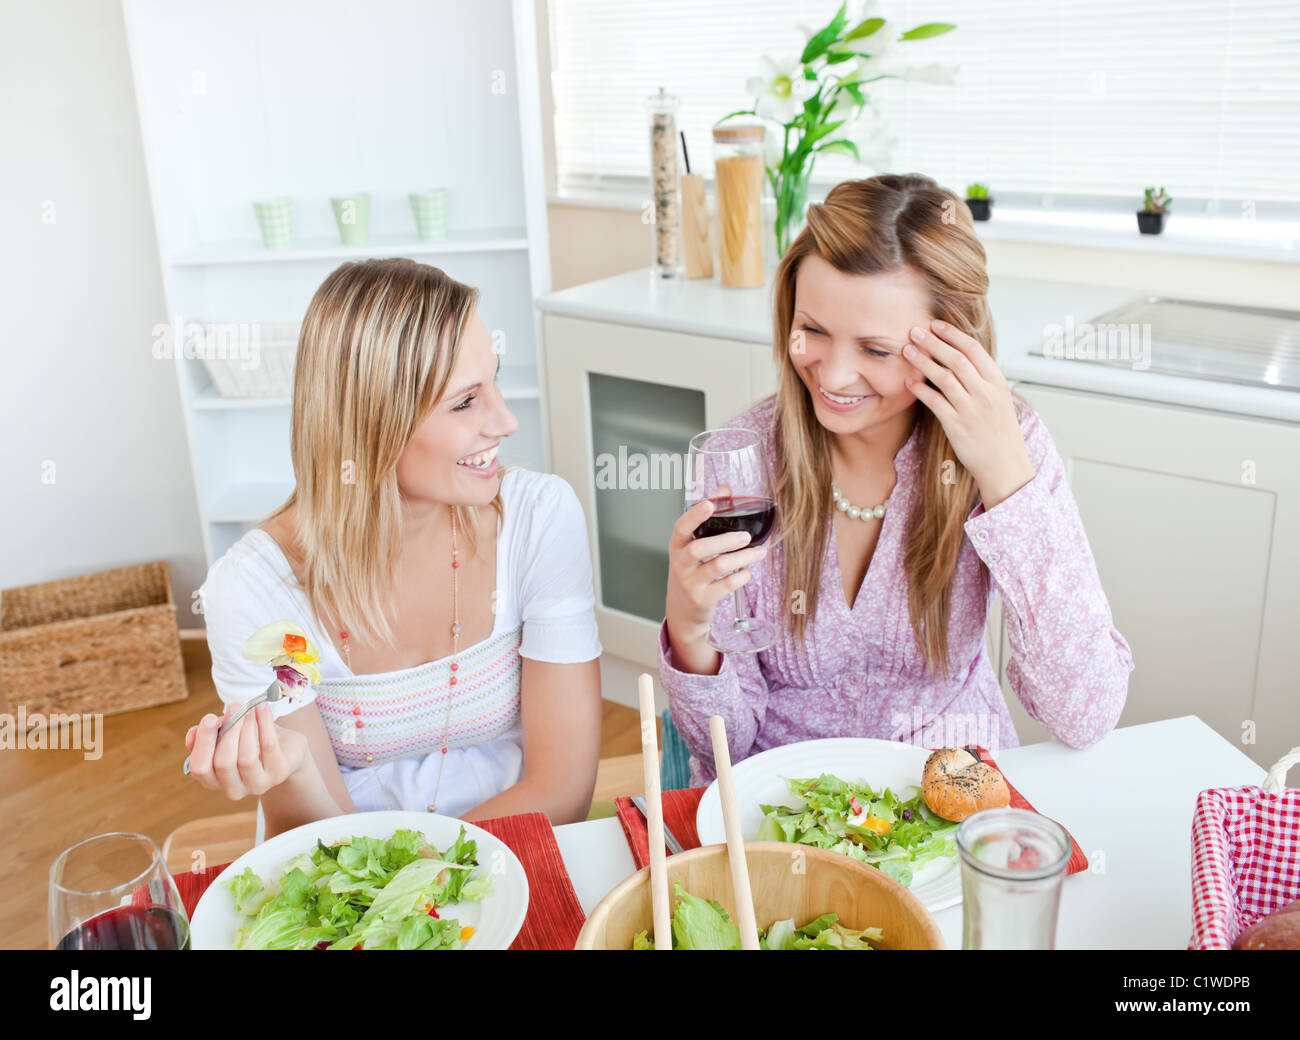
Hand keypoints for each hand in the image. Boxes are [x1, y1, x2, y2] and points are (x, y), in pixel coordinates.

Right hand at [185, 699, 308, 799]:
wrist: (284, 749)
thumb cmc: (248, 740)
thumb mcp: (224, 736)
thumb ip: (207, 735)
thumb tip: (194, 733)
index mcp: (213, 780)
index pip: (200, 769)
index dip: (203, 743)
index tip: (208, 718)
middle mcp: (233, 789)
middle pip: (223, 763)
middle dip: (228, 731)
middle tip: (234, 707)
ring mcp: (257, 784)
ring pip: (246, 757)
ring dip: (246, 727)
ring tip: (248, 708)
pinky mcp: (278, 773)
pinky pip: (269, 745)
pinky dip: (264, 722)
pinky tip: (262, 707)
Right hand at [665, 494, 768, 651]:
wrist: (682, 609)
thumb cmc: (690, 570)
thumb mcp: (692, 545)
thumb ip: (707, 517)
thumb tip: (724, 488)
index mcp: (677, 546)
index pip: (681, 527)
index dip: (695, 515)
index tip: (709, 503)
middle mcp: (680, 564)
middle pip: (699, 550)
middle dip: (725, 541)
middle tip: (746, 536)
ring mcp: (690, 583)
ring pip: (717, 567)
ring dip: (741, 558)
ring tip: (759, 552)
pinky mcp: (703, 599)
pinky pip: (725, 586)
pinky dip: (741, 577)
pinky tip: (747, 571)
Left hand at [902, 318, 1034, 508]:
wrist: (1004, 464)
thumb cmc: (998, 429)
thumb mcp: (999, 398)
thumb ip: (982, 378)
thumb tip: (961, 355)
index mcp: (997, 382)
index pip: (974, 350)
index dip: (953, 335)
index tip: (936, 324)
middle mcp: (986, 393)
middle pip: (956, 360)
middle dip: (933, 343)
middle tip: (915, 331)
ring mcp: (972, 410)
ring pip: (944, 378)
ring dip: (923, 362)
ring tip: (907, 351)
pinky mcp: (957, 427)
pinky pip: (935, 403)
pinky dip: (921, 390)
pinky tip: (909, 382)